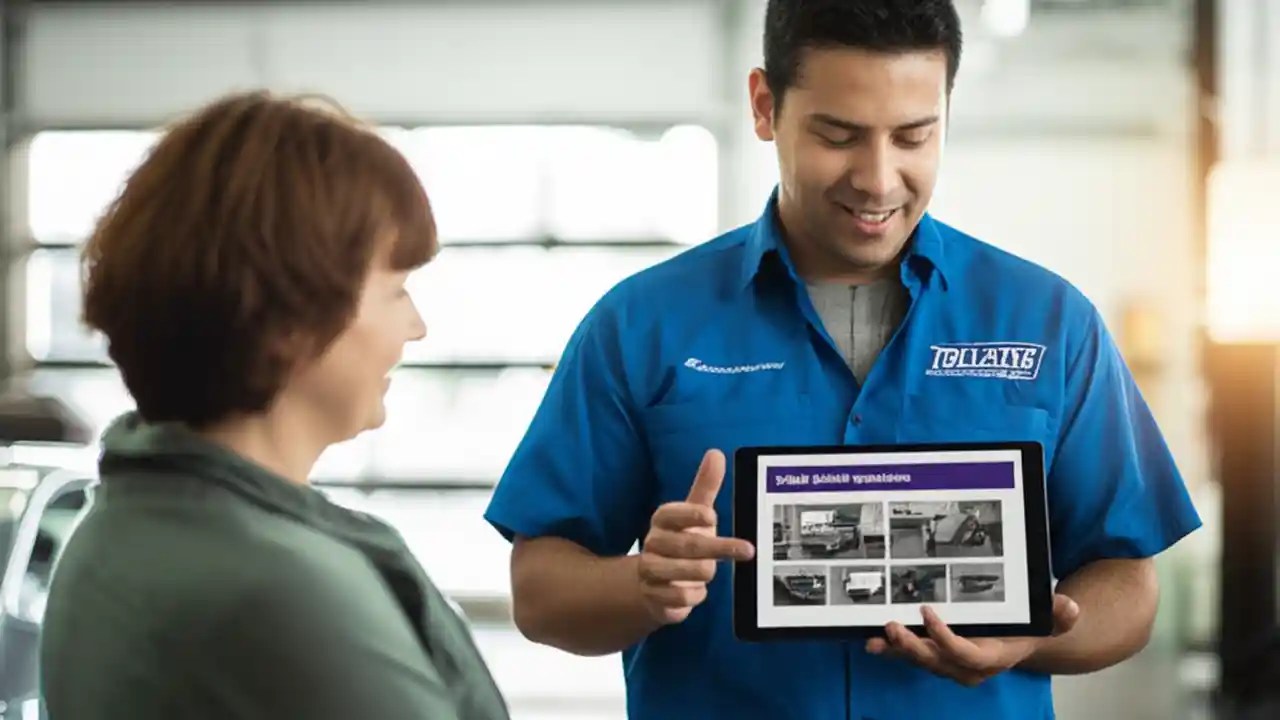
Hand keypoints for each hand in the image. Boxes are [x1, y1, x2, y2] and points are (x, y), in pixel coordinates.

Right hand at [637, 449, 755, 624]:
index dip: (691, 514)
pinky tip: (694, 590)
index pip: (672, 513)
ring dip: (704, 573)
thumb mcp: (695, 513)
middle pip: (687, 545)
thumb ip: (705, 485)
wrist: (655, 581)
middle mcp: (653, 544)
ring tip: (707, 570)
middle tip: (747, 549)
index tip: (712, 517)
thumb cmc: (681, 541)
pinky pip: (680, 599)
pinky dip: (694, 596)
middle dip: (719, 548)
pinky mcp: (654, 597)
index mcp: (662, 520)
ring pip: (685, 573)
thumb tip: (716, 453)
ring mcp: (650, 571)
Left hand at [866, 594, 1080, 686]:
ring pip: (921, 660)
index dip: (944, 638)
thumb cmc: (1031, 630)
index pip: (965, 654)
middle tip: (891, 627)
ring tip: (875, 638)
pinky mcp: (938, 656)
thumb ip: (1058, 616)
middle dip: (912, 647)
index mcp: (992, 657)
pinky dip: (893, 649)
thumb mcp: (1051, 621)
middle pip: (936, 661)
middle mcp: (968, 666)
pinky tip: (873, 641)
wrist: (1025, 642)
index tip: (928, 613)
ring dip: (897, 650)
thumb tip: (1069, 607)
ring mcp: (951, 663)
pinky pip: (914, 655)